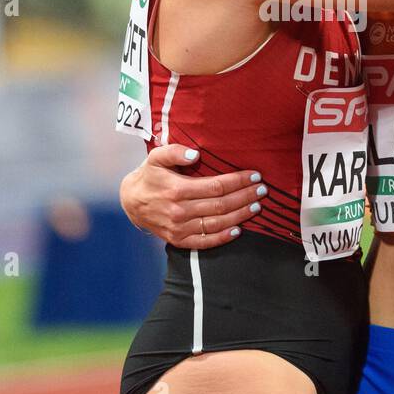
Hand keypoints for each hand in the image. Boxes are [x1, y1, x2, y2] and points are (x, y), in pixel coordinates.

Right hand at [118, 144, 264, 248]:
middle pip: (220, 205)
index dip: (238, 181)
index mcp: (177, 189)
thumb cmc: (149, 176)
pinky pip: (204, 242)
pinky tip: (238, 231)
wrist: (131, 202)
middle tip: (262, 190)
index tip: (255, 176)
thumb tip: (196, 154)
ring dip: (240, 216)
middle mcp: (179, 211)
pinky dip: (222, 238)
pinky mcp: (178, 240)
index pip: (216, 186)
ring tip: (256, 207)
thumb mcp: (155, 157)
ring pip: (216, 223)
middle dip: (245, 197)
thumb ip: (174, 151)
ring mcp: (179, 228)